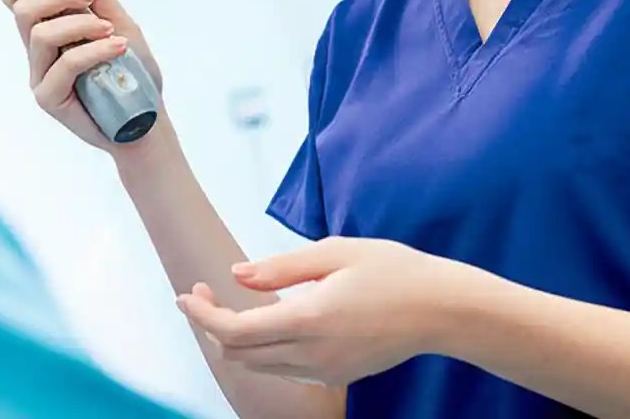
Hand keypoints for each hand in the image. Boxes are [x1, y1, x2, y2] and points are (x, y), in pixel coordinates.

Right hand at [2, 0, 163, 151]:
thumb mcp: (121, 23)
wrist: (148, 118)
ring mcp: (40, 75)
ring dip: (80, 24)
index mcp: (50, 29)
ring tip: (110, 32)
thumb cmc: (133, 75)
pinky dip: (93, 50)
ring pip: (41, 34)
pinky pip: (64, 64)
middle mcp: (38, 51)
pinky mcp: (49, 98)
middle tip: (89, 1)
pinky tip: (116, 48)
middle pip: (23, 9)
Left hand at [176, 237, 474, 386]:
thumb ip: (281, 268)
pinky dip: (262, 348)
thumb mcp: (335, 252)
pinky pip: (284, 369)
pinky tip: (268, 319)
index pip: (234, 331)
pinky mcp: (337, 376)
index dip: (201, 315)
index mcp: (309, 321)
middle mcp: (313, 355)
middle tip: (205, 292)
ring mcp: (325, 371)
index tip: (185, 294)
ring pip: (258, 366)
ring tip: (230, 304)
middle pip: (238, 355)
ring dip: (235, 339)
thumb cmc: (393, 271)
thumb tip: (236, 275)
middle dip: (212, 325)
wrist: (444, 310)